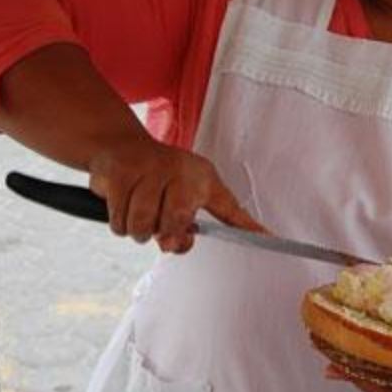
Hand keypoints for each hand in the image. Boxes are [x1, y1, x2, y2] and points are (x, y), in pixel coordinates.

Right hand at [87, 136, 264, 253]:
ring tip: (141, 210)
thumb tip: (177, 246)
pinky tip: (124, 202)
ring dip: (137, 229)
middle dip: (161, 233)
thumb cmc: (160, 174)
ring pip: (141, 228)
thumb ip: (190, 223)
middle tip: (158, 220)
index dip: (249, 227)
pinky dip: (119, 222)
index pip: (228, 208)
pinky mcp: (120, 175)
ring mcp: (149, 170)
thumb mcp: (188, 188)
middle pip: (172, 227)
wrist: (122, 145)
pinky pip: (119, 222)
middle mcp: (180, 171)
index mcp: (202, 178)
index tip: (272, 240)